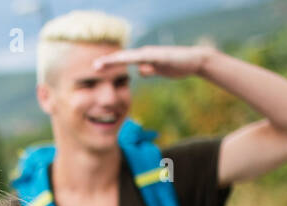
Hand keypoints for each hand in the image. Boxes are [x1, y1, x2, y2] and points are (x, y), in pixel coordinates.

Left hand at [93, 45, 214, 78]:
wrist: (194, 60)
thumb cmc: (176, 65)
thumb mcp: (158, 70)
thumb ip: (149, 70)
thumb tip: (140, 71)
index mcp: (143, 57)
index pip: (123, 61)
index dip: (110, 64)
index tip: (96, 68)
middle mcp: (145, 53)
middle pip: (123, 57)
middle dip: (108, 62)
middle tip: (93, 66)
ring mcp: (152, 54)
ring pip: (130, 57)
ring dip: (116, 60)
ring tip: (102, 64)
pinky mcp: (160, 56)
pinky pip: (144, 58)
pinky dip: (134, 60)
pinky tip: (125, 62)